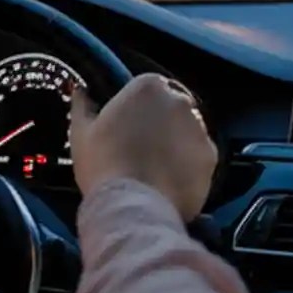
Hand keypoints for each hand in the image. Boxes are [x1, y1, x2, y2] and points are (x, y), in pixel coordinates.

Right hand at [70, 73, 216, 220]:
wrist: (132, 205)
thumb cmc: (103, 164)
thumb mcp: (82, 132)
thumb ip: (83, 106)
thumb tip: (80, 92)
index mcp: (148, 87)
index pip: (150, 87)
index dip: (140, 107)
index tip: (131, 124)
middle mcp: (179, 101)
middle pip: (173, 107)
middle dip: (163, 122)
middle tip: (144, 148)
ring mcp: (199, 128)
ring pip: (189, 131)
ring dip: (177, 143)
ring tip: (157, 168)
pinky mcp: (211, 156)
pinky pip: (199, 156)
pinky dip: (189, 165)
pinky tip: (170, 181)